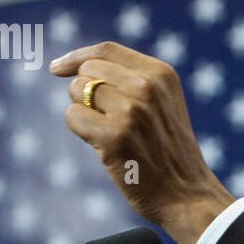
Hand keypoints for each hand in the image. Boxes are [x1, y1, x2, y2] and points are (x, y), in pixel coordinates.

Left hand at [50, 41, 234, 243]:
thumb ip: (132, 79)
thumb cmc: (168, 150)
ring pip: (76, 91)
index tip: (57, 68)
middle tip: (103, 118)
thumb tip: (78, 66)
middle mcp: (147, 86)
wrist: (186, 193)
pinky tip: (104, 146)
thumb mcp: (163, 103)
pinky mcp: (115, 136)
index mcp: (161, 74)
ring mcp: (131, 110)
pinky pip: (73, 117)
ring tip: (110, 133)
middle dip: (84, 92)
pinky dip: (80, 131)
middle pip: (88, 70)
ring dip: (83, 112)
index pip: (107, 50)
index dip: (77, 56)